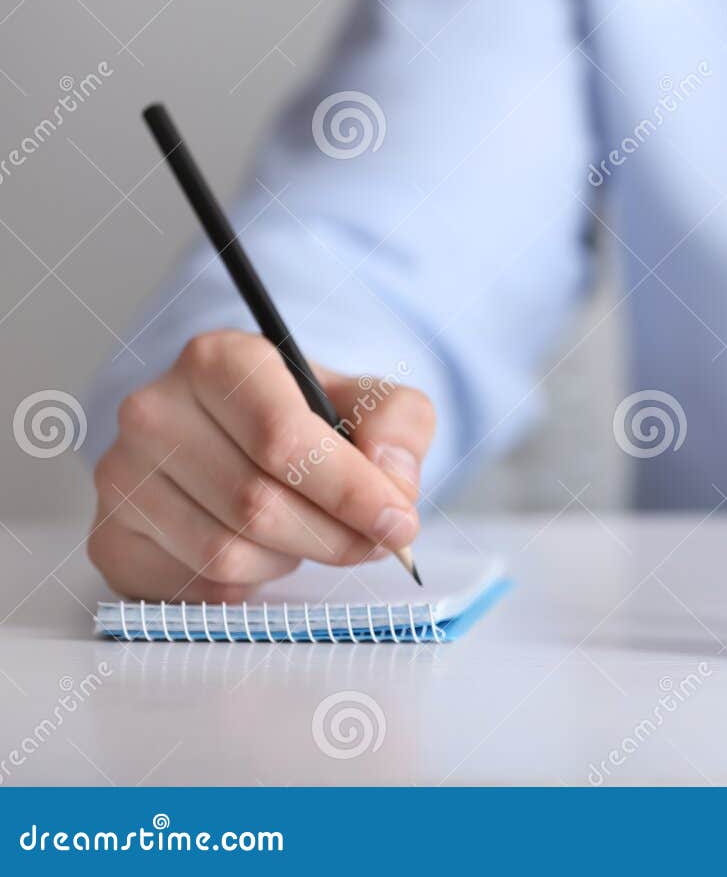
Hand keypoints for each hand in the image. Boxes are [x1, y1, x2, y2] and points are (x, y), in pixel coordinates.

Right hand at [89, 329, 435, 601]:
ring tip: (310, 531)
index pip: (283, 439)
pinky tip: (265, 548)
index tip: (399, 523)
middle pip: (257, 503)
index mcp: (219, 359)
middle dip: (334, 536)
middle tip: (374, 541)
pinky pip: (196, 584)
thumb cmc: (310, 417)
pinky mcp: (110, 537)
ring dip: (292, 557)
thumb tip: (390, 479)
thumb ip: (399, 425)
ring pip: (226, 552)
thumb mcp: (371, 399)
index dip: (350, 491)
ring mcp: (122, 476)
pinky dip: (251, 580)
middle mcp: (154, 411)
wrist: (242, 437)